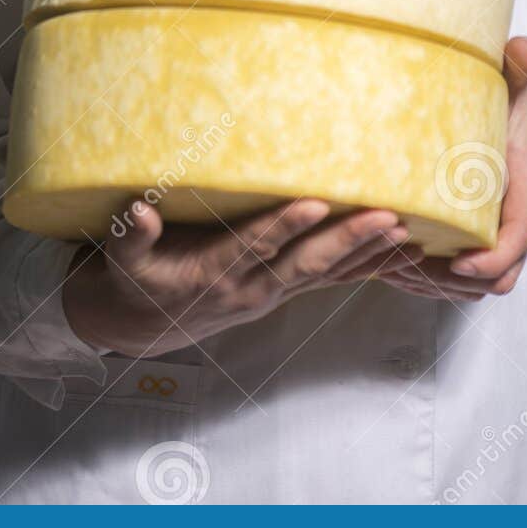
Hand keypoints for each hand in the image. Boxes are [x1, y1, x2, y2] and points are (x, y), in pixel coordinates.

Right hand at [62, 198, 424, 357]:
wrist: (144, 325)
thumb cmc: (134, 281)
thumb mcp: (122, 261)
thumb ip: (131, 235)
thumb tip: (138, 210)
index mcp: (214, 275)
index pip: (255, 247)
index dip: (284, 226)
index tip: (315, 203)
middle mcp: (250, 288)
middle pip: (306, 263)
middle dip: (349, 240)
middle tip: (388, 216)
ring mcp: (270, 293)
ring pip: (326, 273)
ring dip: (366, 253)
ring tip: (404, 228)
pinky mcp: (281, 291)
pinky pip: (328, 279)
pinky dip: (362, 265)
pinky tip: (394, 249)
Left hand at [370, 35, 526, 302]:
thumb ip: (525, 64)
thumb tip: (523, 48)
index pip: (520, 236)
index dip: (492, 257)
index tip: (460, 262)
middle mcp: (516, 217)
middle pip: (495, 276)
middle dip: (452, 282)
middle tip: (401, 267)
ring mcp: (498, 233)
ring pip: (477, 285)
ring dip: (436, 286)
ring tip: (388, 269)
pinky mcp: (479, 237)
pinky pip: (464, 277)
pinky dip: (433, 281)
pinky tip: (392, 265)